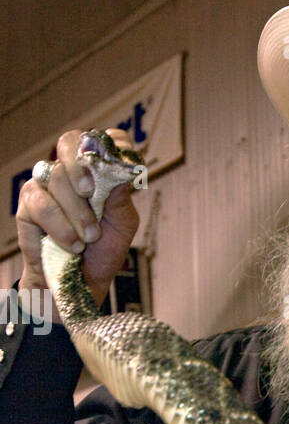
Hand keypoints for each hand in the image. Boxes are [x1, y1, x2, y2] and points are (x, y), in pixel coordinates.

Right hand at [16, 129, 139, 314]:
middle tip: (90, 192)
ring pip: (56, 175)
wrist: (79, 284)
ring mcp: (47, 185)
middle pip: (70, 141)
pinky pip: (41, 203)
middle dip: (81, 164)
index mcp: (98, 171)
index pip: (105, 139)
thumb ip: (122, 200)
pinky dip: (59, 226)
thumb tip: (122, 175)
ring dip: (76, 211)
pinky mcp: (28, 204)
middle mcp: (71, 172)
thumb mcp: (122, 228)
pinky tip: (71, 244)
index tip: (124, 163)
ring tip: (88, 238)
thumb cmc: (102, 252)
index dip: (114, 144)